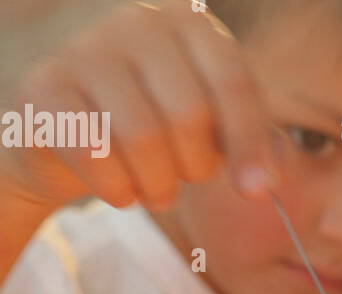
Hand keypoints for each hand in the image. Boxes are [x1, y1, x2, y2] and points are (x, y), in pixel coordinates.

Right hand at [1, 0, 278, 212]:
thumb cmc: (153, 119)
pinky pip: (96, 153)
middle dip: (196, 166)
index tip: (256, 191)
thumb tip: (265, 182)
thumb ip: (245, 134)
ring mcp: (85, 48)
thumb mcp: (207, 114)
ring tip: (157, 190)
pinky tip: (119, 189)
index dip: (249, 143)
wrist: (65, 123)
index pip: (232, 83)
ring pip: (142, 137)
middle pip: (189, 115)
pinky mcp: (43, 87)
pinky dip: (117, 189)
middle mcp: (136, 22)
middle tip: (185, 177)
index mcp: (189, 21)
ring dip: (158, 184)